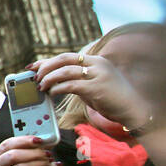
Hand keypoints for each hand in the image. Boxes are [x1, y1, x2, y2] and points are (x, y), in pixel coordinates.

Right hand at [0, 134, 60, 165]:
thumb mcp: (16, 161)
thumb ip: (27, 150)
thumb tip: (46, 142)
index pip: (9, 143)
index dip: (24, 140)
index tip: (39, 139)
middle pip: (14, 155)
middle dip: (33, 152)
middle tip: (46, 152)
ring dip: (40, 162)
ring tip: (49, 159)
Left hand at [28, 52, 149, 130]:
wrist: (132, 109)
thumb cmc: (110, 98)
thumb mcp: (92, 84)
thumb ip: (75, 78)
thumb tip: (51, 78)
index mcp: (96, 61)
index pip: (67, 56)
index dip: (47, 61)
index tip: (32, 66)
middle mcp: (97, 64)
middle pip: (64, 59)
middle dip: (46, 67)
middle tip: (36, 77)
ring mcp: (98, 75)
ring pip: (66, 71)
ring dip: (50, 78)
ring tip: (42, 87)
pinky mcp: (97, 88)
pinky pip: (71, 85)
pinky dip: (58, 88)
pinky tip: (52, 93)